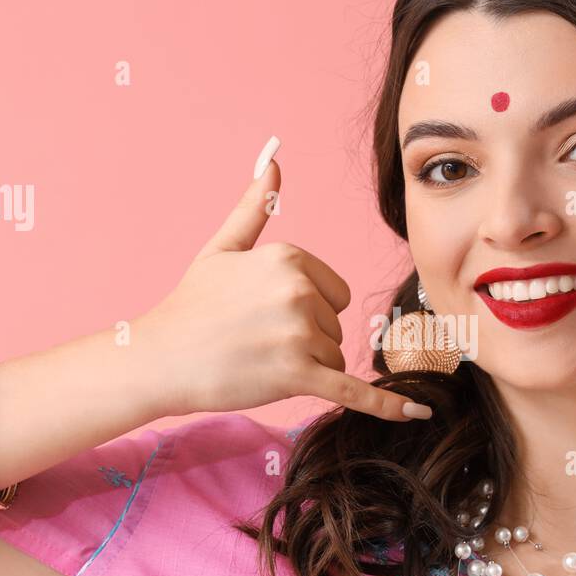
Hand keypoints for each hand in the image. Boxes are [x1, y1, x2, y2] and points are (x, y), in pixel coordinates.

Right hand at [134, 137, 431, 422]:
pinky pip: (353, 391)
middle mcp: (298, 290)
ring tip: (256, 360)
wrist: (157, 358)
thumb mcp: (222, 249)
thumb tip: (274, 163)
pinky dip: (385, 404)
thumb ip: (255, 208)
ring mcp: (299, 333)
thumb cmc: (190, 306)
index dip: (306, 310)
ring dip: (304, 367)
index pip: (336, 294)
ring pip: (335, 357)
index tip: (262, 315)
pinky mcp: (297, 375)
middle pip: (336, 326)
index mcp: (290, 258)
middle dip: (305, 340)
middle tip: (254, 341)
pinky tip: (418, 412)